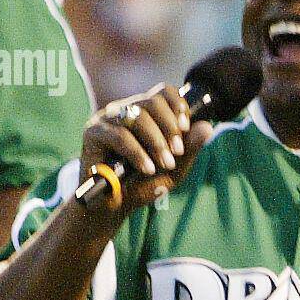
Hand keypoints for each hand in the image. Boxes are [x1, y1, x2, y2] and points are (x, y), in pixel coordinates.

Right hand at [80, 83, 214, 219]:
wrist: (113, 207)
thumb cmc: (141, 185)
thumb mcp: (173, 170)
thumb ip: (189, 149)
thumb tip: (207, 125)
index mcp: (144, 113)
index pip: (163, 92)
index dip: (178, 105)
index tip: (186, 127)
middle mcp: (125, 110)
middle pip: (152, 101)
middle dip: (170, 126)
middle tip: (176, 152)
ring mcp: (107, 119)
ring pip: (137, 115)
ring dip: (156, 141)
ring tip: (164, 164)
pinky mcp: (93, 132)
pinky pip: (119, 135)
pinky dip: (137, 152)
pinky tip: (146, 168)